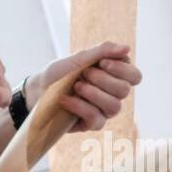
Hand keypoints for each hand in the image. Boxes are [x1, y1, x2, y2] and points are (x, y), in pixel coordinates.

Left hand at [25, 42, 142, 132]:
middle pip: (125, 90)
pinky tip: (66, 100)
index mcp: (114, 76)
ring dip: (93, 93)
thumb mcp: (78, 58)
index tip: (102, 62)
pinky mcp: (91, 124)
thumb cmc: (58, 73)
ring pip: (114, 106)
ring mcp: (103, 110)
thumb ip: (103, 51)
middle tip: (84, 73)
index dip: (122, 70)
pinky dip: (81, 107)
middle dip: (103, 80)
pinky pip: (97, 119)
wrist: (36, 91)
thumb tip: (127, 47)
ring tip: (76, 86)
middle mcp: (112, 94)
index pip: (135, 76)